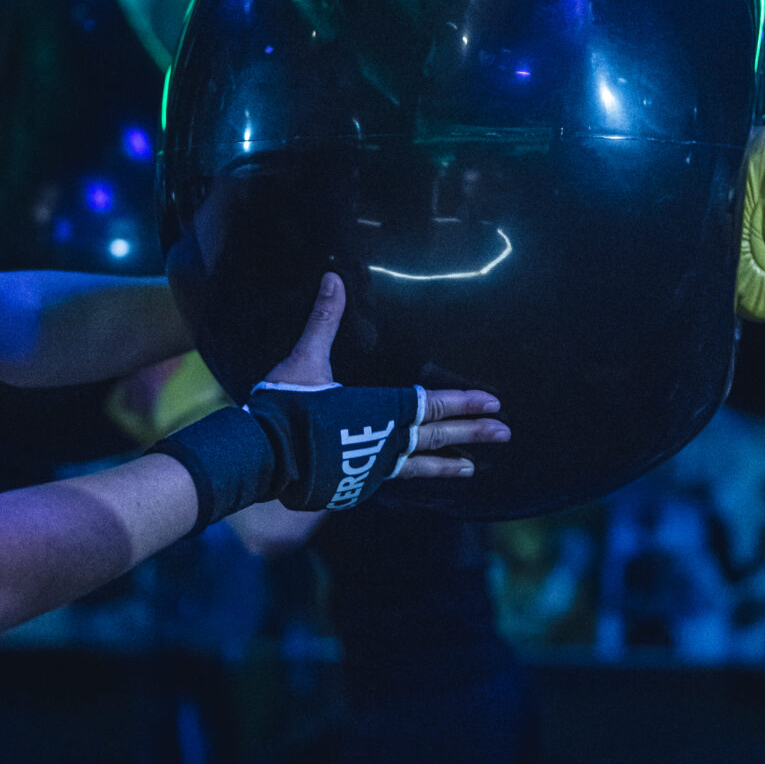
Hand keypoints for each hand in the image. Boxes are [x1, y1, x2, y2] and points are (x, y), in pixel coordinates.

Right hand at [262, 273, 508, 480]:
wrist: (260, 456)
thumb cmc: (285, 405)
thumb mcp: (305, 359)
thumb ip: (325, 320)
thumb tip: (333, 277)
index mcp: (378, 410)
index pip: (431, 405)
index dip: (464, 403)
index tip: (493, 403)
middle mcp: (384, 442)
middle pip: (438, 437)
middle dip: (473, 433)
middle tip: (504, 433)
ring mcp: (372, 469)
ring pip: (420, 466)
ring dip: (449, 464)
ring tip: (473, 468)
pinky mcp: (356, 486)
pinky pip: (395, 481)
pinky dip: (414, 478)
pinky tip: (420, 478)